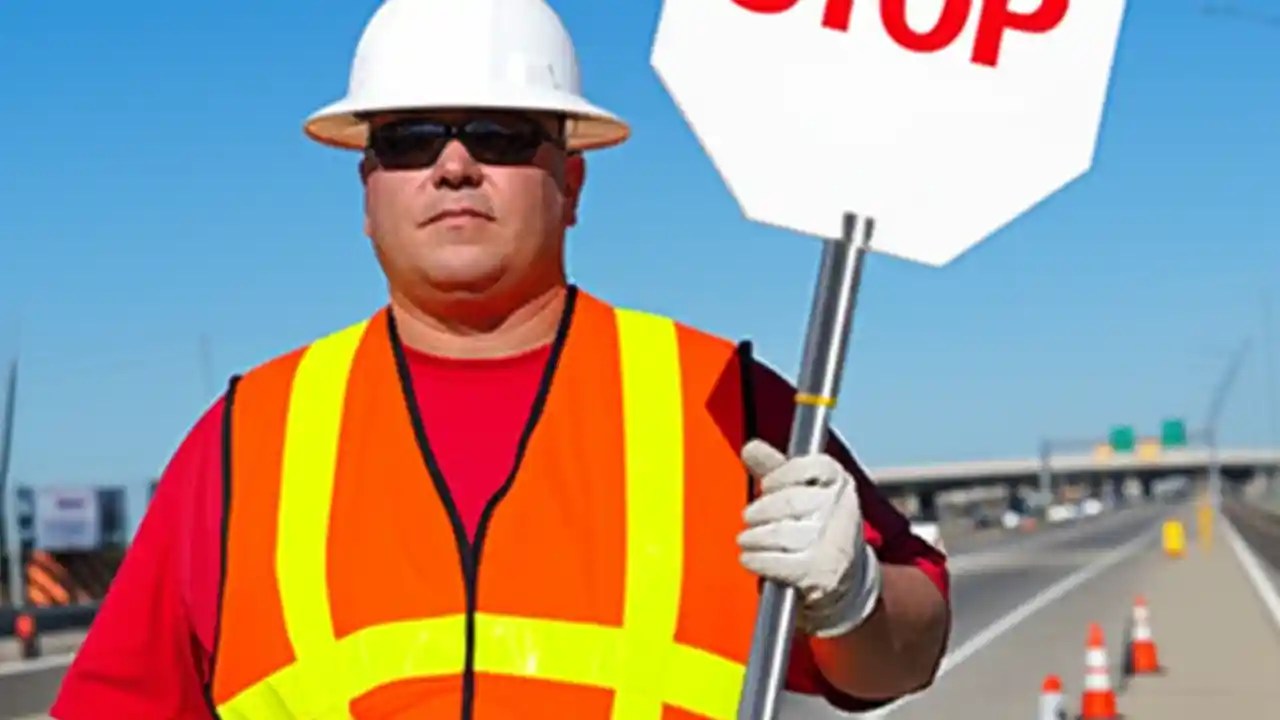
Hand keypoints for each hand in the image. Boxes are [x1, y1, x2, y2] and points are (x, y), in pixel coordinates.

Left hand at [737, 439, 881, 637]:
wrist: (845, 581)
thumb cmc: (816, 528)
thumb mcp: (800, 491)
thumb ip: (774, 468)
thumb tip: (751, 447)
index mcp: (840, 482)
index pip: (808, 467)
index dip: (780, 476)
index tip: (768, 486)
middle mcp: (842, 509)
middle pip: (788, 502)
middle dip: (760, 511)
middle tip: (751, 518)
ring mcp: (834, 543)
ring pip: (779, 533)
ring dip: (753, 538)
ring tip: (748, 540)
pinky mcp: (819, 572)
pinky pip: (775, 561)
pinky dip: (756, 560)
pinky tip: (750, 558)